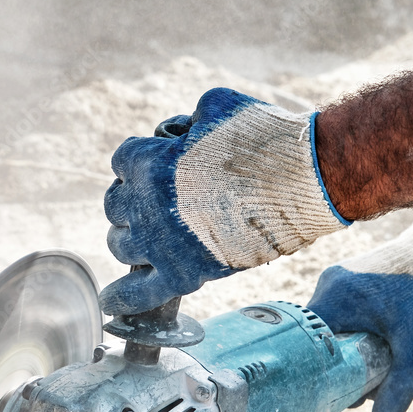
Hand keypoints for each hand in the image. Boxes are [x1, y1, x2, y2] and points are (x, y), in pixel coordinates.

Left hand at [99, 87, 347, 315]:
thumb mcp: (214, 107)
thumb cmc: (264, 139)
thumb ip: (184, 123)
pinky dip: (122, 298)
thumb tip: (177, 136)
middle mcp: (146, 207)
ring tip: (150, 235)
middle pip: (115, 206)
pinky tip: (108, 304)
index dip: (139, 160)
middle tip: (158, 200)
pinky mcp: (184, 274)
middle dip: (133, 199)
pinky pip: (139, 294)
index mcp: (148, 164)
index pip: (121, 162)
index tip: (157, 163)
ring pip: (120, 246)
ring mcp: (162, 245)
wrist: (304, 182)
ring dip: (131, 237)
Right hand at [306, 210, 412, 411]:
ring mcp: (337, 280)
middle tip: (360, 388)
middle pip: (318, 337)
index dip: (315, 371)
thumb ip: (399, 387)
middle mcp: (328, 285)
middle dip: (337, 364)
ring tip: (375, 364)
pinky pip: (341, 313)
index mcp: (334, 298)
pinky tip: (377, 343)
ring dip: (348, 348)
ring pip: (331, 326)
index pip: (306, 343)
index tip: (332, 392)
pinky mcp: (349, 279)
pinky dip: (354, 332)